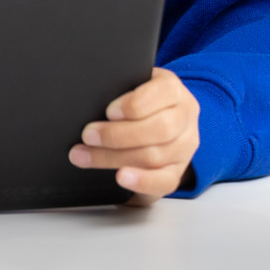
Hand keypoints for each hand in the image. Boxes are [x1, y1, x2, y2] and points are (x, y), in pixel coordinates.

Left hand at [69, 68, 199, 204]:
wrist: (158, 126)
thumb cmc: (139, 104)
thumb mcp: (133, 87)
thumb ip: (122, 90)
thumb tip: (92, 101)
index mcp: (173, 90)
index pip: (162, 93)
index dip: (134, 104)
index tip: (109, 112)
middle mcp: (185, 117)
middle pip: (159, 129)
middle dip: (118, 134)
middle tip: (88, 135)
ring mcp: (184, 147)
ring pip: (155, 156)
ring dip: (114, 158)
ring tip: (84, 156)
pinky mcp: (177, 172)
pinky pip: (164, 181)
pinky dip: (141, 181)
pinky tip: (120, 177)